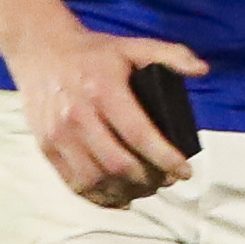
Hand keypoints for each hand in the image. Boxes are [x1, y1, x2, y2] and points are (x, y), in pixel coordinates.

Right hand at [15, 23, 207, 207]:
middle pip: (117, 163)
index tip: (186, 171)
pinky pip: (73, 183)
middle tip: (167, 181)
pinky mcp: (46, 148)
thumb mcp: (134, 45)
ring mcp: (59, 135)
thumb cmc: (95, 52)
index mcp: (103, 90)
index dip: (165, 158)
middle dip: (148, 180)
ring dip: (125, 192)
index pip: (139, 134)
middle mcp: (78, 116)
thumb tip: (202, 70)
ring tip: (147, 190)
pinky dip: (98, 197)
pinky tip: (119, 198)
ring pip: (94, 179)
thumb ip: (171, 54)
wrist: (42, 50)